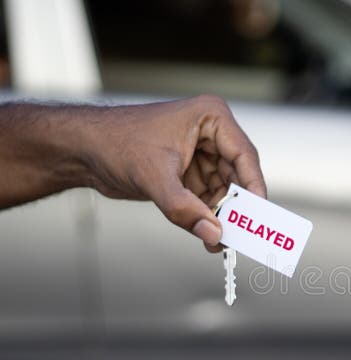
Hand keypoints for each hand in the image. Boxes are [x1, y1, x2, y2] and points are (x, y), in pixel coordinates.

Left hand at [86, 95, 265, 251]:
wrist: (82, 149)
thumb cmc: (114, 143)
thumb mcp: (154, 177)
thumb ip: (185, 209)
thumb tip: (213, 233)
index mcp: (210, 118)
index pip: (245, 156)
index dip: (254, 188)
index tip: (259, 216)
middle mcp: (211, 134)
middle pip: (238, 177)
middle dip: (235, 208)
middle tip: (238, 235)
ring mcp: (201, 154)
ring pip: (225, 191)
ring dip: (221, 217)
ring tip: (216, 241)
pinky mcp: (189, 172)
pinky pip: (208, 198)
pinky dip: (207, 217)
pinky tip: (205, 234)